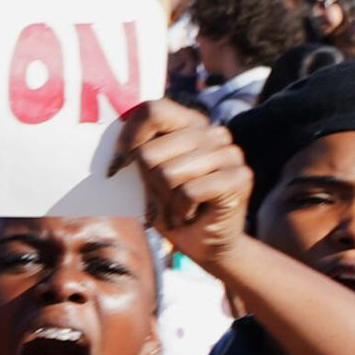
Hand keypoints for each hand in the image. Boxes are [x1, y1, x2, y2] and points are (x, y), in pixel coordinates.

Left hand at [120, 99, 250, 266]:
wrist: (206, 243)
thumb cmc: (172, 209)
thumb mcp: (148, 180)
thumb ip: (139, 157)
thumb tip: (114, 153)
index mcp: (190, 124)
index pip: (153, 110)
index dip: (128, 138)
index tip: (117, 166)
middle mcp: (213, 133)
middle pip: (150, 153)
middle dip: (147, 186)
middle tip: (161, 201)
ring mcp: (230, 153)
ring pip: (167, 173)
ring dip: (164, 202)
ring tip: (176, 209)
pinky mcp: (240, 177)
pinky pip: (188, 191)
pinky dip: (180, 211)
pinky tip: (189, 215)